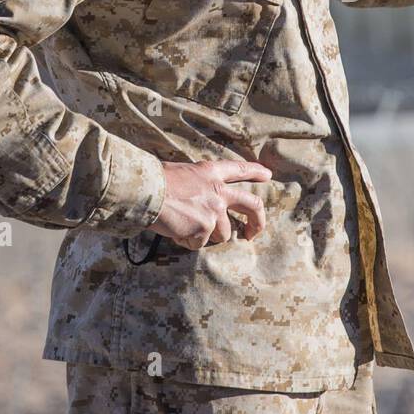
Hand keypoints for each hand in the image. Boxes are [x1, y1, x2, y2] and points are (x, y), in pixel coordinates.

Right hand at [148, 159, 272, 249]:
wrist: (146, 191)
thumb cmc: (156, 181)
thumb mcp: (183, 172)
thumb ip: (200, 183)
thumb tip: (203, 198)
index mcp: (211, 172)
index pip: (239, 169)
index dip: (255, 172)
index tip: (268, 175)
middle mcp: (219, 191)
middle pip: (252, 205)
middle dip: (258, 221)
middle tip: (254, 233)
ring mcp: (215, 210)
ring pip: (222, 234)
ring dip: (205, 236)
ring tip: (184, 226)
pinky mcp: (205, 228)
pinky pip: (199, 243)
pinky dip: (187, 241)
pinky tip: (174, 229)